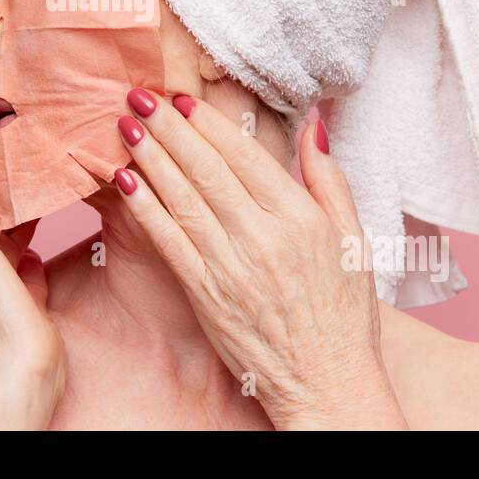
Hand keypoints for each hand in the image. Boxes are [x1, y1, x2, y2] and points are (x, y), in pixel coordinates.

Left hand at [113, 89, 407, 429]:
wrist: (328, 384)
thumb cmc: (344, 314)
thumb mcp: (355, 239)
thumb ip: (329, 178)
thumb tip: (313, 123)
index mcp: (300, 219)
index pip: (244, 156)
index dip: (207, 122)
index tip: (181, 97)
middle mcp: (263, 238)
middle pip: (206, 170)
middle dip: (168, 127)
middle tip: (139, 94)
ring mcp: (231, 268)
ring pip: (182, 199)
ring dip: (149, 158)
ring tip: (126, 124)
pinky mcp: (206, 295)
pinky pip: (168, 242)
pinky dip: (144, 208)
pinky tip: (124, 181)